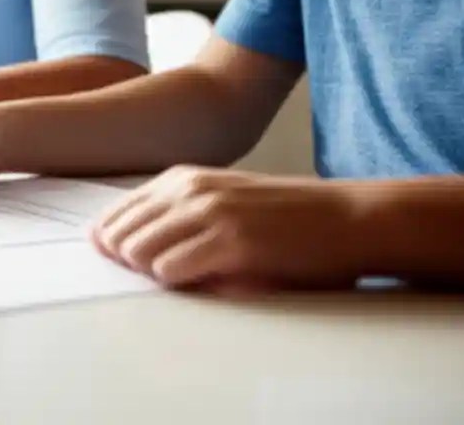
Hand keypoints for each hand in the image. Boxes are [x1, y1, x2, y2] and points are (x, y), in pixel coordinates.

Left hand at [91, 166, 362, 290]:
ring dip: (155, 275)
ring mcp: (208, 212)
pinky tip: (209, 282)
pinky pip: (170, 271)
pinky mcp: (230, 241)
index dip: (113, 247)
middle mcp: (189, 189)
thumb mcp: (224, 202)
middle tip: (165, 277)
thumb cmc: (288, 219)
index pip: (115, 215)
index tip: (134, 266)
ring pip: (138, 253)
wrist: (350, 218)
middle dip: (130, 264)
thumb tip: (122, 251)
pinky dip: (180, 284)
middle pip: (118, 236)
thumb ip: (177, 218)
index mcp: (182, 178)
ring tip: (190, 279)